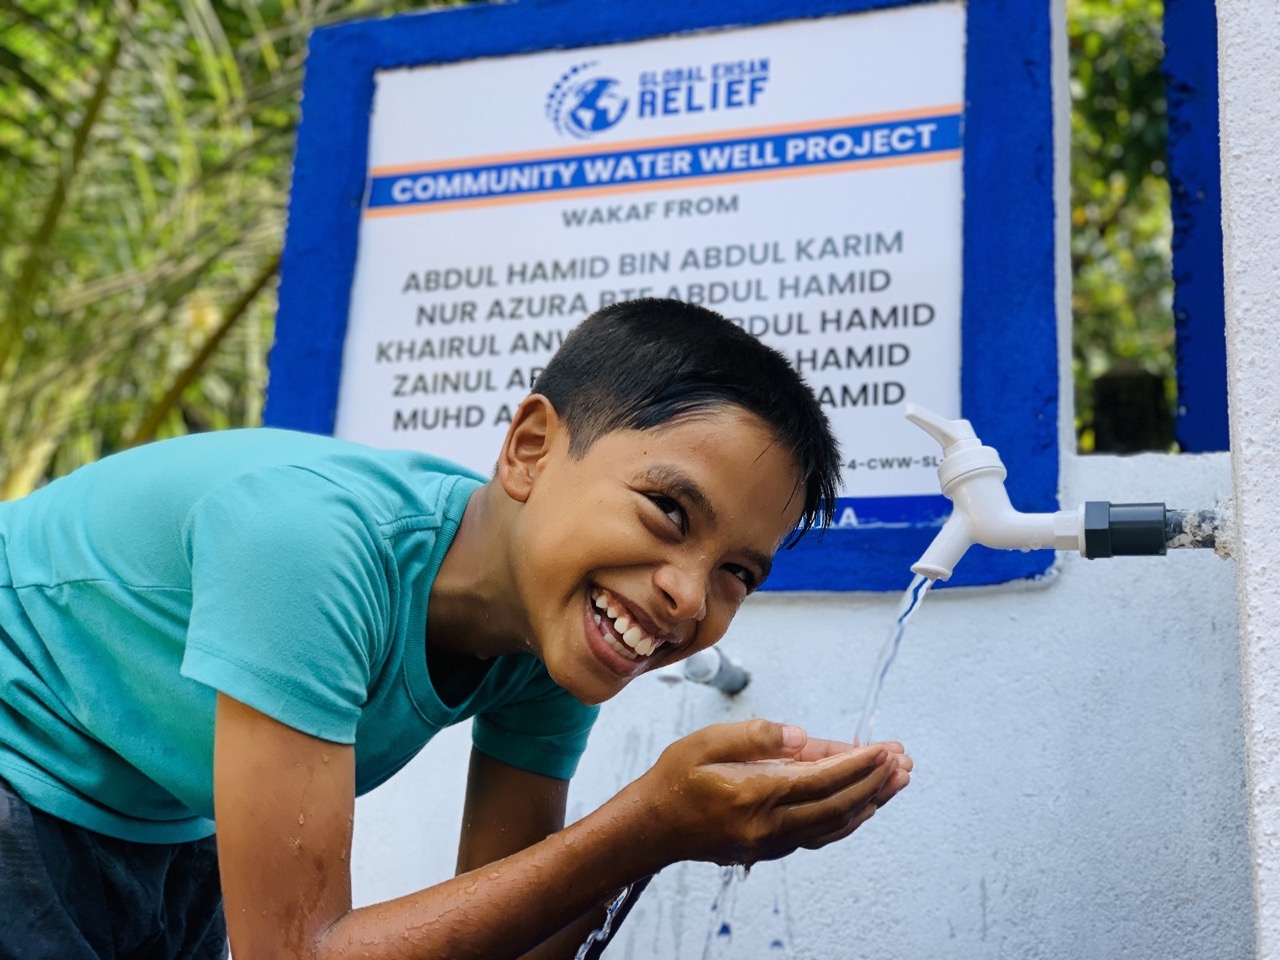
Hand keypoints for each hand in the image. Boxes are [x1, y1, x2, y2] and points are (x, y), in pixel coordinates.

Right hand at [620, 719, 911, 868]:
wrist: (651, 828)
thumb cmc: (674, 780)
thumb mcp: (705, 742)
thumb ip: (755, 736)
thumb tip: (800, 736)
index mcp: (752, 794)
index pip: (820, 779)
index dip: (858, 763)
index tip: (884, 748)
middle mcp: (767, 825)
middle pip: (837, 806)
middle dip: (874, 782)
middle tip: (903, 762)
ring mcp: (771, 842)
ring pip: (834, 824)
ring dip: (869, 802)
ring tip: (897, 781)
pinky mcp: (770, 848)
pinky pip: (820, 835)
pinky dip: (847, 819)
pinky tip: (863, 806)